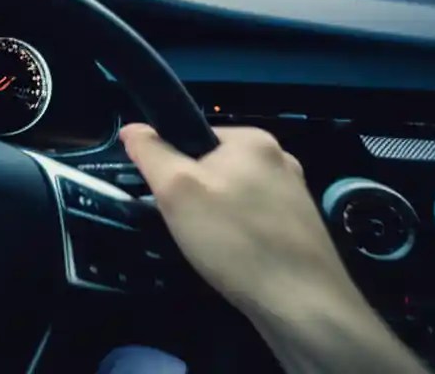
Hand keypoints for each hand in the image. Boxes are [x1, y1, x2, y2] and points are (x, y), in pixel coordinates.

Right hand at [120, 124, 354, 316]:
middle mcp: (280, 158)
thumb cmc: (235, 240)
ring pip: (234, 198)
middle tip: (189, 228)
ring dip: (217, 219)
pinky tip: (237, 259)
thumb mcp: (177, 191)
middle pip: (214, 169)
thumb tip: (131, 128)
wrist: (303, 305)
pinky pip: (255, 221)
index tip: (169, 199)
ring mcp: (294, 195)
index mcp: (253, 139)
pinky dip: (240, 237)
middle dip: (196, 197)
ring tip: (214, 249)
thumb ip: (151, 153)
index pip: (194, 137)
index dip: (172, 167)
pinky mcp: (300, 228)